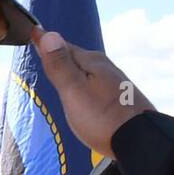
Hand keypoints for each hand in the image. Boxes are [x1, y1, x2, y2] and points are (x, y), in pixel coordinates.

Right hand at [31, 27, 154, 157]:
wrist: (141, 141)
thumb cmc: (103, 118)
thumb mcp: (74, 92)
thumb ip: (60, 65)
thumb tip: (48, 34)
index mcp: (92, 62)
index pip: (62, 46)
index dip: (45, 43)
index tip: (32, 33)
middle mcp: (106, 67)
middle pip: (76, 58)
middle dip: (60, 57)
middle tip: (43, 53)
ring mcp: (116, 82)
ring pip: (88, 72)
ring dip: (74, 72)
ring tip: (61, 73)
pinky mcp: (122, 98)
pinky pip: (97, 85)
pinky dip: (86, 85)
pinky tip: (85, 95)